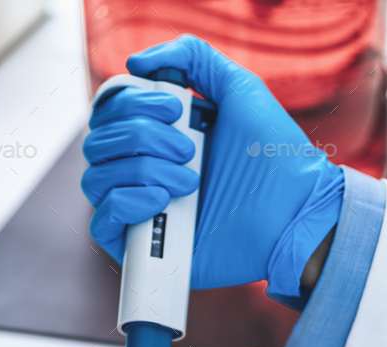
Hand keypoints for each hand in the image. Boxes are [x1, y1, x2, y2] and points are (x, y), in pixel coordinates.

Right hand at [82, 35, 342, 294]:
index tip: (176, 107)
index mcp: (156, 135)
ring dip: (142, 170)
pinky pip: (100, 222)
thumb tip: (135, 63)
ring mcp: (138, 210)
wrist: (291, 216)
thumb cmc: (272, 158)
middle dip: (142, 136)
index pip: (108, 112)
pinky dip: (127, 204)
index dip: (129, 101)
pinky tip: (163, 201)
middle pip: (97, 142)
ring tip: (190, 181)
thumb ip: (193, 57)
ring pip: (95, 179)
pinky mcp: (139, 248)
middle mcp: (140, 171)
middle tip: (191, 149)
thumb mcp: (238, 89)